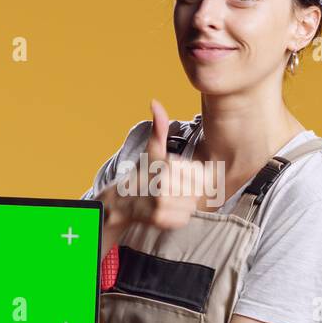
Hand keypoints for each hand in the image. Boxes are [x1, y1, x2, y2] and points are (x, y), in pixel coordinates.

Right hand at [112, 99, 209, 230]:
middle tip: (170, 190)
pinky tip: (164, 211)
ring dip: (183, 205)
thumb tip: (154, 101)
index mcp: (166, 166)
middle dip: (187, 192)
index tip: (173, 177)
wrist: (122, 200)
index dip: (189, 178)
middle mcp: (163, 184)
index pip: (199, 176)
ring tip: (167, 200)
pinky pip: (184, 219)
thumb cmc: (143, 173)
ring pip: (191, 206)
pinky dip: (178, 218)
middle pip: (196, 192)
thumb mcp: (153, 149)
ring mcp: (162, 204)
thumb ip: (159, 127)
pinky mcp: (161, 220)